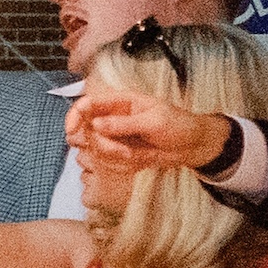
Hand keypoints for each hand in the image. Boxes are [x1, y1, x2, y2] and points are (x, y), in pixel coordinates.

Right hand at [71, 87, 230, 176]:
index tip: (73, 132)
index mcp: (120, 102)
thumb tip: (95, 124)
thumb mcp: (154, 122)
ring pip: (94, 148)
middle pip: (86, 130)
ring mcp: (114, 136)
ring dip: (112, 156)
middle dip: (101, 144)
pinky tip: (137, 161)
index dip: (75, 116)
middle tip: (122, 152)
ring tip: (134, 157)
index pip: (87, 104)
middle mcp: (112, 118)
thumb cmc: (179, 126)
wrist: (194, 147)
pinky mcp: (117, 152)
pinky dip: (119, 165)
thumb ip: (124, 123)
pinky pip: (105, 161)